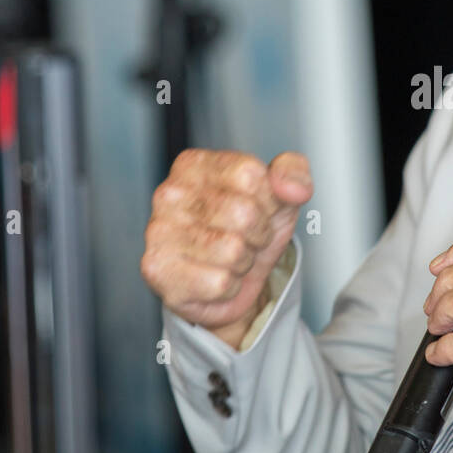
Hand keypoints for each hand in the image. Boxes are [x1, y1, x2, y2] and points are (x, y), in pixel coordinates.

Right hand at [141, 149, 311, 347]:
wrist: (231, 285)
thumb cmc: (249, 232)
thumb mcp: (280, 195)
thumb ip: (292, 172)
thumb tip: (293, 187)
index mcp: (196, 165)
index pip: (250, 175)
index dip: (268, 200)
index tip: (257, 208)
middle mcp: (170, 194)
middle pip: (243, 213)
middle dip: (258, 234)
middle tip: (244, 239)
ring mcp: (159, 232)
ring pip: (233, 251)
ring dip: (243, 262)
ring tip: (229, 258)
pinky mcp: (158, 271)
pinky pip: (220, 283)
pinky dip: (228, 287)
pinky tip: (213, 278)